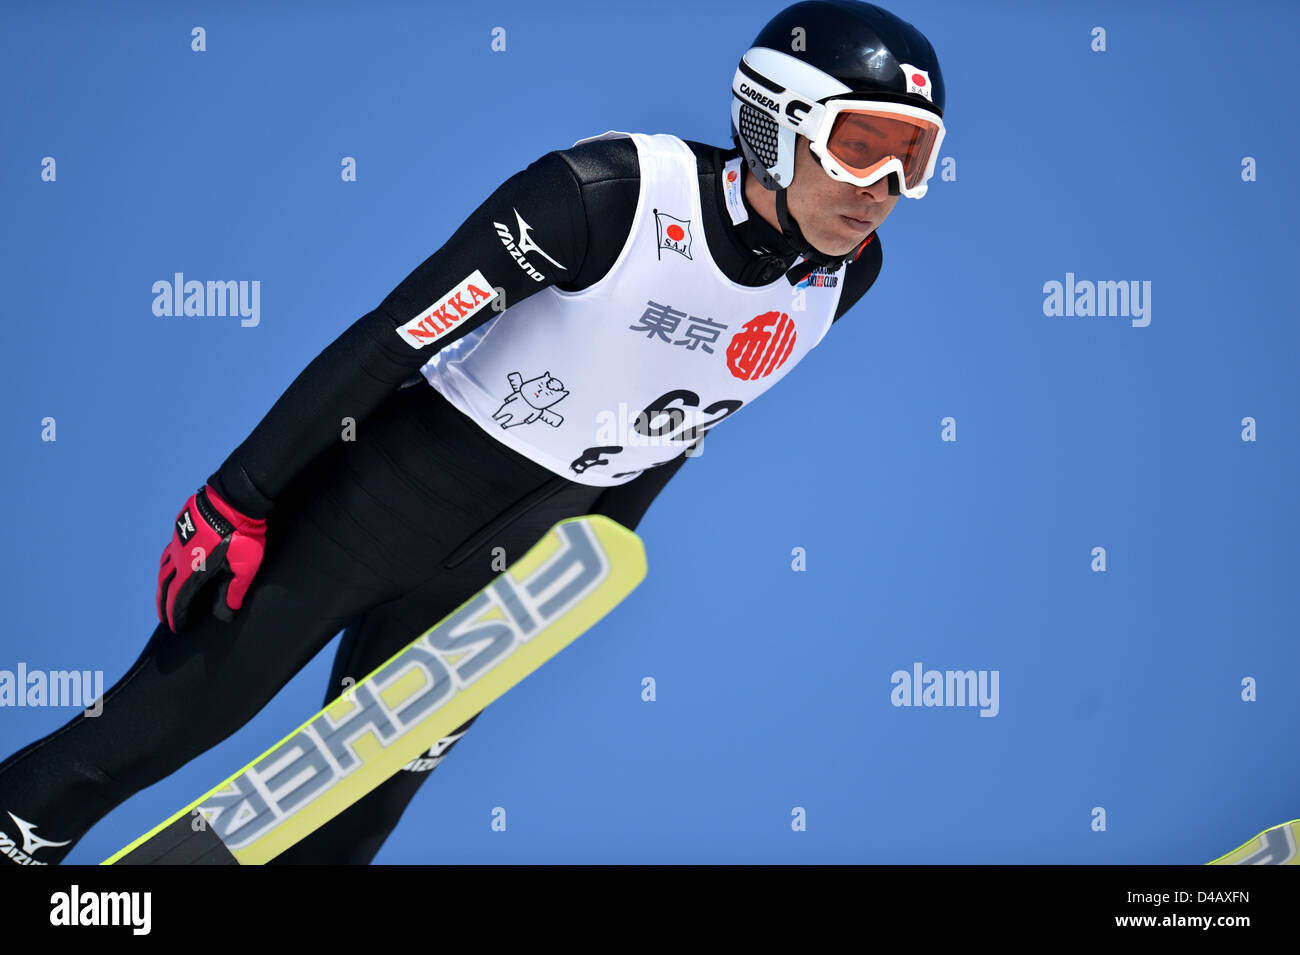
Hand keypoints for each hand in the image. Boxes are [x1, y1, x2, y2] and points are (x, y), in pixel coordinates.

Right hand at [156, 485, 267, 632]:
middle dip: (163, 604)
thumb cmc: (243, 534)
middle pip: (165, 585)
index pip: (178, 599)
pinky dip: (167, 563)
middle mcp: (179, 557)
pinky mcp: (182, 527)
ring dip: (162, 584)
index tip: (174, 628)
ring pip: (164, 567)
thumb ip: (234, 591)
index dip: (175, 615)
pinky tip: (171, 562)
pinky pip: (170, 550)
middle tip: (164, 617)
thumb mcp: (244, 567)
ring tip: (163, 593)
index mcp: (192, 570)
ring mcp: (178, 541)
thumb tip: (226, 614)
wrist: (235, 499)